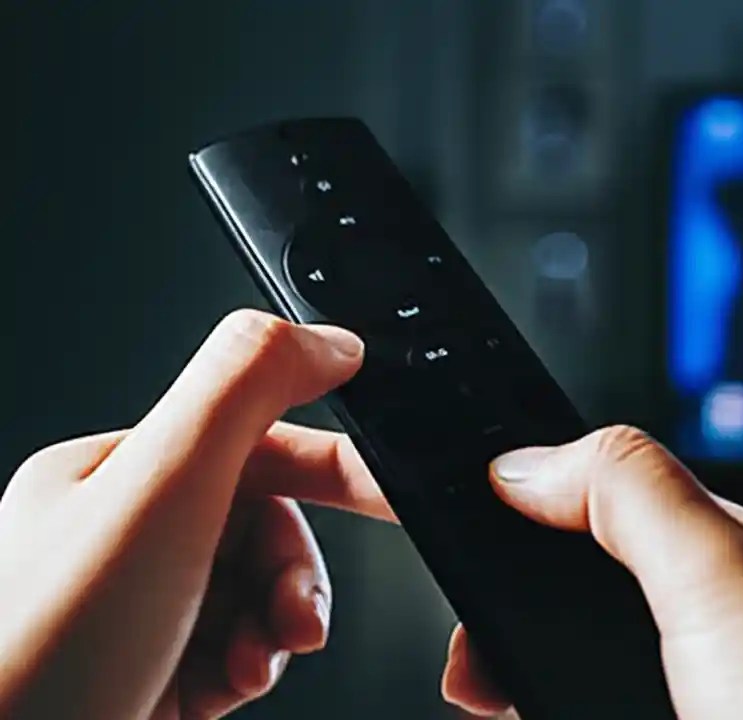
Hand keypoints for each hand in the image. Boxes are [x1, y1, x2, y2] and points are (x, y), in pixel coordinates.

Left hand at [0, 309, 389, 718]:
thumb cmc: (41, 658)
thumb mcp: (160, 492)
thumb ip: (245, 391)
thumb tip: (328, 339)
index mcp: (112, 473)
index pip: (254, 441)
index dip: (331, 466)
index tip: (392, 488)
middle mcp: (121, 540)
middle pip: (266, 527)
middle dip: (296, 573)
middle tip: (298, 614)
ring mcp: (137, 615)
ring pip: (260, 594)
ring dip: (279, 628)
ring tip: (261, 656)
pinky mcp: (153, 680)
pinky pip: (240, 654)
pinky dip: (253, 668)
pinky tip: (232, 684)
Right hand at [441, 426, 742, 718]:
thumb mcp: (730, 584)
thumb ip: (636, 497)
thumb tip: (535, 459)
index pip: (646, 505)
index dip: (552, 511)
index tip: (474, 522)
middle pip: (611, 606)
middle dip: (527, 625)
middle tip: (476, 668)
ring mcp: (734, 709)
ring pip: (602, 677)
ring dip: (538, 684)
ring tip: (499, 696)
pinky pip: (605, 706)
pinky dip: (567, 705)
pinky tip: (539, 709)